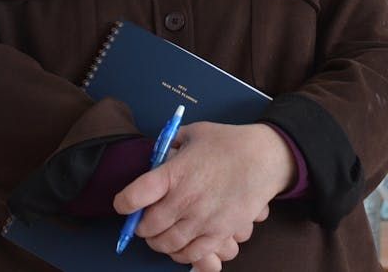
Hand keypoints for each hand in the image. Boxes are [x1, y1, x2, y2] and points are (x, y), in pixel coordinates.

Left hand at [112, 122, 293, 267]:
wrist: (265, 157)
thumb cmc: (228, 143)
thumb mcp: (194, 133)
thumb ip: (170, 144)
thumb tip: (156, 156)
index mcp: (175, 172)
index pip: (135, 195)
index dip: (123, 203)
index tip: (123, 204)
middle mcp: (186, 199)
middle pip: (148, 227)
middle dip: (141, 227)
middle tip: (143, 223)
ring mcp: (203, 219)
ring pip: (167, 244)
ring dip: (159, 242)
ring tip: (160, 235)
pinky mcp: (219, 233)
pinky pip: (192, 254)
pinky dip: (181, 253)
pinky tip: (180, 245)